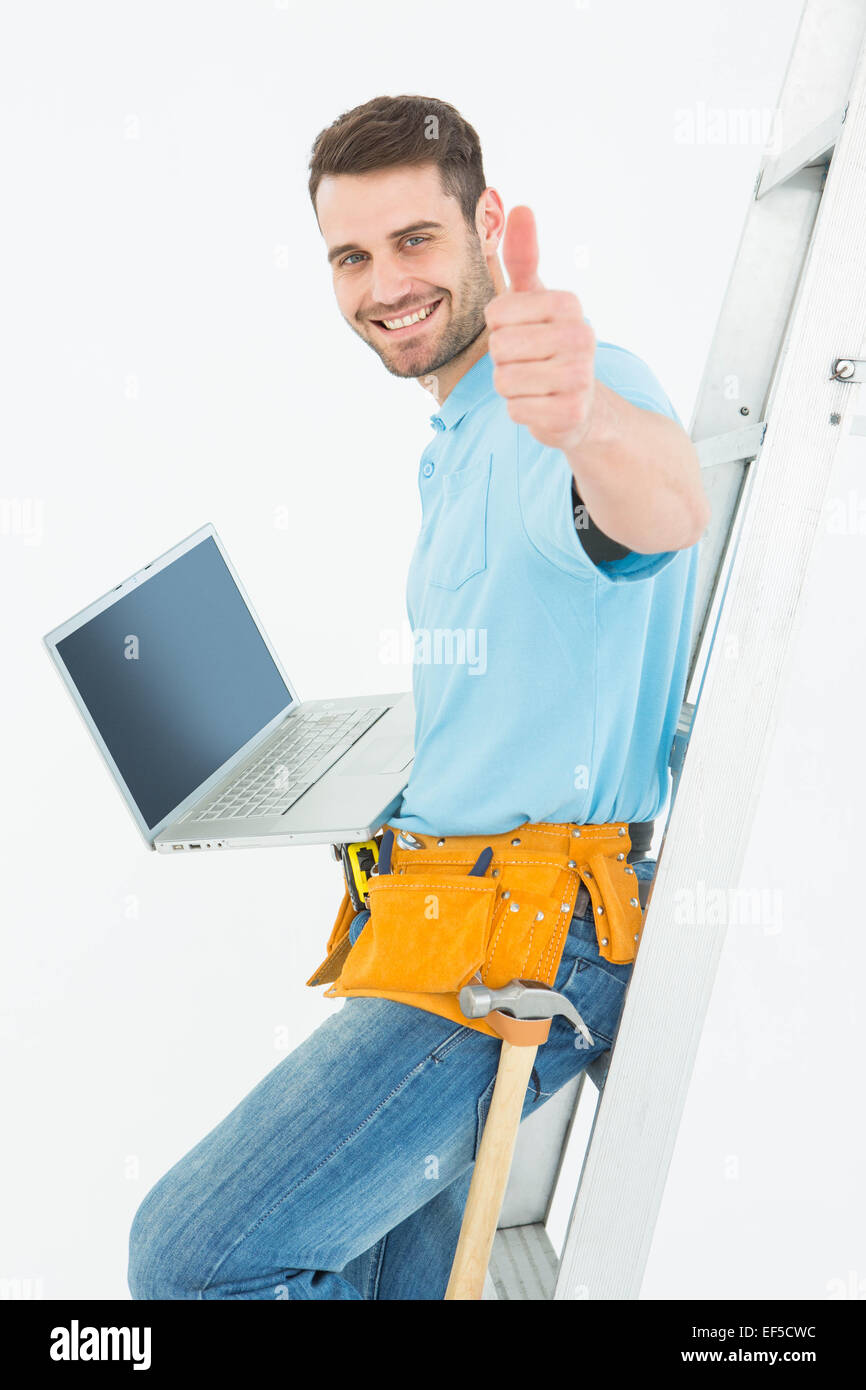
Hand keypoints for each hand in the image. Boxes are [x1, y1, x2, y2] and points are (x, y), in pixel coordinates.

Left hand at [485, 206, 595, 452]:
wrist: (581, 402)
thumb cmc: (547, 342)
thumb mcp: (534, 297)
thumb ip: (522, 255)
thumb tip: (520, 206)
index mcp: (569, 304)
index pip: (496, 312)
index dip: (498, 327)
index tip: (523, 331)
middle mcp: (581, 337)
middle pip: (500, 347)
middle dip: (503, 359)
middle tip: (528, 361)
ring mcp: (580, 377)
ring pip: (505, 380)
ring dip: (510, 386)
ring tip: (534, 382)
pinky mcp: (571, 414)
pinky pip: (516, 409)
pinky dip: (521, 410)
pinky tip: (541, 404)